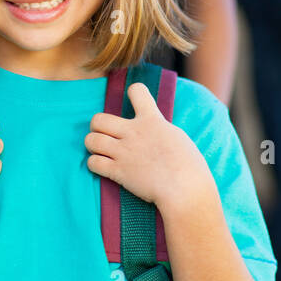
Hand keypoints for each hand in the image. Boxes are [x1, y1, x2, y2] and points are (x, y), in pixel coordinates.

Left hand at [85, 82, 214, 214]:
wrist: (184, 189)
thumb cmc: (189, 165)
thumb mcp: (176, 136)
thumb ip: (159, 128)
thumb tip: (151, 128)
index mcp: (152, 120)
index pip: (136, 90)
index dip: (133, 92)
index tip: (134, 100)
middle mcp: (133, 132)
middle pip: (98, 119)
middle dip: (98, 126)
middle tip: (106, 133)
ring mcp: (123, 152)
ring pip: (91, 140)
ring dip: (93, 144)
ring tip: (101, 149)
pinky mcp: (118, 172)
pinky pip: (93, 163)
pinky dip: (95, 164)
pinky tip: (103, 166)